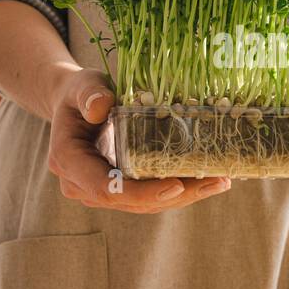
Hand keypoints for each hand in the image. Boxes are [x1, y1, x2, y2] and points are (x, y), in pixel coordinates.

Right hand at [47, 67, 231, 212]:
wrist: (74, 104)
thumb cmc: (80, 91)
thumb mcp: (83, 84)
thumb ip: (90, 94)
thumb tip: (101, 106)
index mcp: (68, 160)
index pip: (105, 187)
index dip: (141, 192)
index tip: (176, 187)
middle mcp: (80, 184)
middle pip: (130, 201)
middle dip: (174, 196)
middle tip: (215, 182)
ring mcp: (98, 191)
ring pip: (143, 204)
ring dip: (183, 196)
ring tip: (220, 181)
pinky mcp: (117, 190)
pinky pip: (147, 197)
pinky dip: (178, 190)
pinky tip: (208, 180)